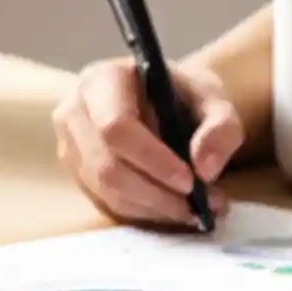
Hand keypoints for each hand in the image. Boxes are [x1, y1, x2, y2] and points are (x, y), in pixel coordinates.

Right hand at [52, 57, 243, 226]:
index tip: (191, 181)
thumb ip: (221, 126)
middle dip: (157, 194)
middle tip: (200, 206)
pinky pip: (107, 202)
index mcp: (104, 79)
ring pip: (107, 190)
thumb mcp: (213, 98)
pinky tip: (172, 206)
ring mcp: (70, 144)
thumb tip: (205, 169)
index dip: (152, 159)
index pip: (115, 126)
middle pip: (106, 166)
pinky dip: (144, 211)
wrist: (162, 100)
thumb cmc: (183, 95)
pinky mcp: (77, 172)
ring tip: (195, 208)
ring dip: (154, 207)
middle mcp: (75, 110)